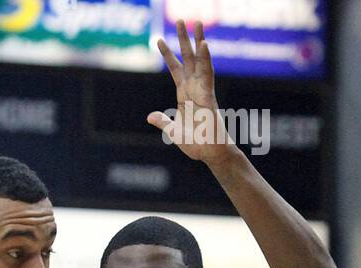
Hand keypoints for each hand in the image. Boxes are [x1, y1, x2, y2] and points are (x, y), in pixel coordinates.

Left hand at [147, 19, 231, 164]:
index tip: (159, 40)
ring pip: (200, 60)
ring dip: (198, 41)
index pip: (175, 70)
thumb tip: (150, 116)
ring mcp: (203, 90)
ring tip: (196, 22)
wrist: (209, 153)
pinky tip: (204, 44)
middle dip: (184, 40)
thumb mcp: (172, 132)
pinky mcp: (210, 95)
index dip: (168, 55)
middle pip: (189, 58)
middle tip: (181, 19)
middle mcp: (194, 88)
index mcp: (184, 95)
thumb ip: (163, 121)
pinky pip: (208, 73)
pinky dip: (206, 59)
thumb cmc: (195, 144)